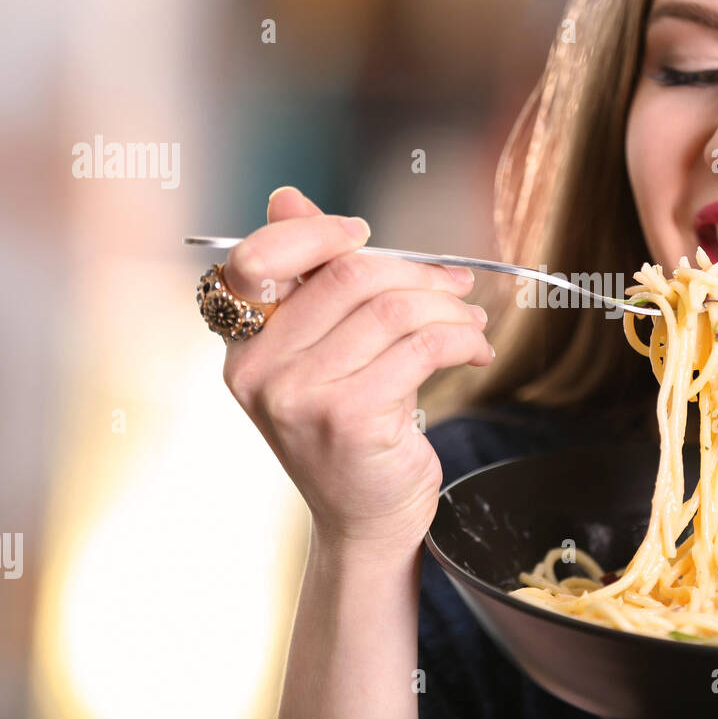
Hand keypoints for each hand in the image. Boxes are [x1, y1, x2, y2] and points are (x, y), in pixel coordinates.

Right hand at [219, 187, 492, 558]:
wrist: (365, 521)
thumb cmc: (349, 431)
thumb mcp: (320, 353)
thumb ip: (309, 279)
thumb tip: (287, 196)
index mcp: (243, 344)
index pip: (260, 257)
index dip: (319, 233)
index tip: (367, 236)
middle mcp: (259, 370)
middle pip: (349, 277)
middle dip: (417, 274)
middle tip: (457, 287)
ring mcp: (300, 396)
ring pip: (393, 309)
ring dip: (448, 309)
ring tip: (471, 323)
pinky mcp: (349, 419)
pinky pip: (422, 347)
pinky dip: (462, 339)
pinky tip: (475, 351)